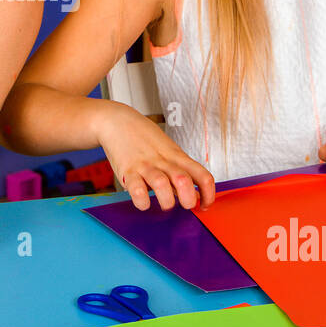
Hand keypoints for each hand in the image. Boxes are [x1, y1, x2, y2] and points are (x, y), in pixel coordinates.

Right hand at [97, 102, 214, 209]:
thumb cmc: (143, 137)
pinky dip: (142, 202)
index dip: (209, 194)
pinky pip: (137, 191)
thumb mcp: (167, 149)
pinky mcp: (127, 171)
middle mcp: (163, 161)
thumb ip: (178, 170)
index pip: (202, 175)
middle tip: (185, 205)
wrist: (117, 121)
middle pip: (184, 181)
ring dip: (166, 201)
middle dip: (189, 200)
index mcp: (177, 156)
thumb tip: (190, 193)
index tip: (204, 204)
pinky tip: (143, 201)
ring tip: (164, 203)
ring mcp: (145, 166)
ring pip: (161, 185)